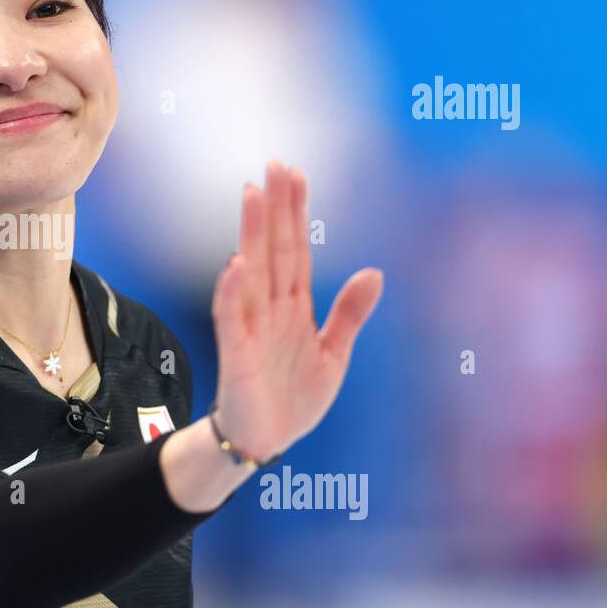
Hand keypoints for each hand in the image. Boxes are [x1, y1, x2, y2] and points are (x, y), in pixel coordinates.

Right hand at [209, 160, 382, 461]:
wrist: (264, 441)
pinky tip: (236, 264)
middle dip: (275, 208)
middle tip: (274, 165)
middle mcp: (270, 309)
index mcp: (294, 307)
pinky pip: (232, 319)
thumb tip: (374, 271)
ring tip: (253, 196)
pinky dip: (232, 292)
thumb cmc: (292, 397)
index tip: (296, 173)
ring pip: (251, 273)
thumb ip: (349, 314)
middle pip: (273, 249)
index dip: (296, 212)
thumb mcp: (333, 355)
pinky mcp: (237, 354)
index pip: (296, 250)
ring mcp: (251, 328)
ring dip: (252, 235)